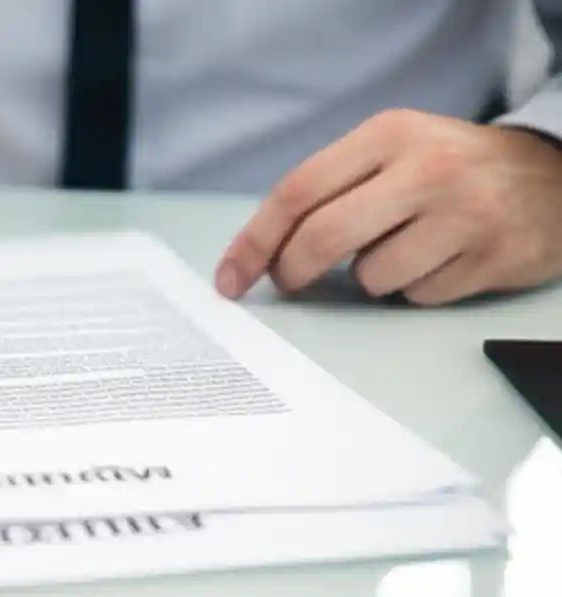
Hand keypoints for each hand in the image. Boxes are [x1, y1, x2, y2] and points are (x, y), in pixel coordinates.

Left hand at [215, 109, 561, 304]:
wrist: (552, 177)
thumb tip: (264, 249)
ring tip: (402, 249)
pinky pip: (416, 296)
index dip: (254, 241)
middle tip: (290, 282)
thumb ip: (331, 189)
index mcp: (387, 135)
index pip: (297, 191)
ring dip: (370, 277)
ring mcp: (462, 214)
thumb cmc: (450, 169)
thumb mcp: (392, 152)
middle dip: (293, 271)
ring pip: (370, 276)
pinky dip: (414, 289)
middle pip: (323, 237)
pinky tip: (439, 261)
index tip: (231, 277)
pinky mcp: (489, 258)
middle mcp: (424, 168)